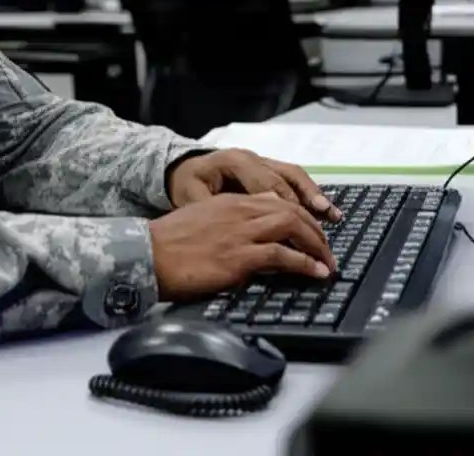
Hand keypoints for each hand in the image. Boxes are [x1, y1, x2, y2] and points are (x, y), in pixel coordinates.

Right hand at [148, 193, 336, 302]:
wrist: (146, 254)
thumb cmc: (168, 245)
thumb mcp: (202, 222)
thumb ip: (228, 225)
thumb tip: (249, 241)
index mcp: (230, 202)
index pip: (276, 201)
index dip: (300, 216)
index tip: (311, 232)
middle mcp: (239, 211)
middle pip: (291, 210)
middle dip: (315, 230)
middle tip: (326, 249)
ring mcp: (240, 232)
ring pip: (292, 226)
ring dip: (317, 245)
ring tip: (327, 263)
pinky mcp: (238, 256)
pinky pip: (282, 254)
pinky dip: (304, 263)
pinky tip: (314, 272)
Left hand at [169, 149, 341, 221]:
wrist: (185, 168)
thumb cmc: (188, 185)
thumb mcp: (192, 197)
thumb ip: (214, 210)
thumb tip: (234, 229)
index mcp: (235, 162)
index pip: (266, 185)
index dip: (284, 207)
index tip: (297, 229)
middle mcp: (254, 158)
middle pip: (286, 179)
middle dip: (306, 204)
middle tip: (320, 229)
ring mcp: (264, 161)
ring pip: (296, 176)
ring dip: (315, 196)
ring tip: (332, 216)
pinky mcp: (270, 168)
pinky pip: (296, 179)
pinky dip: (311, 195)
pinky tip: (326, 211)